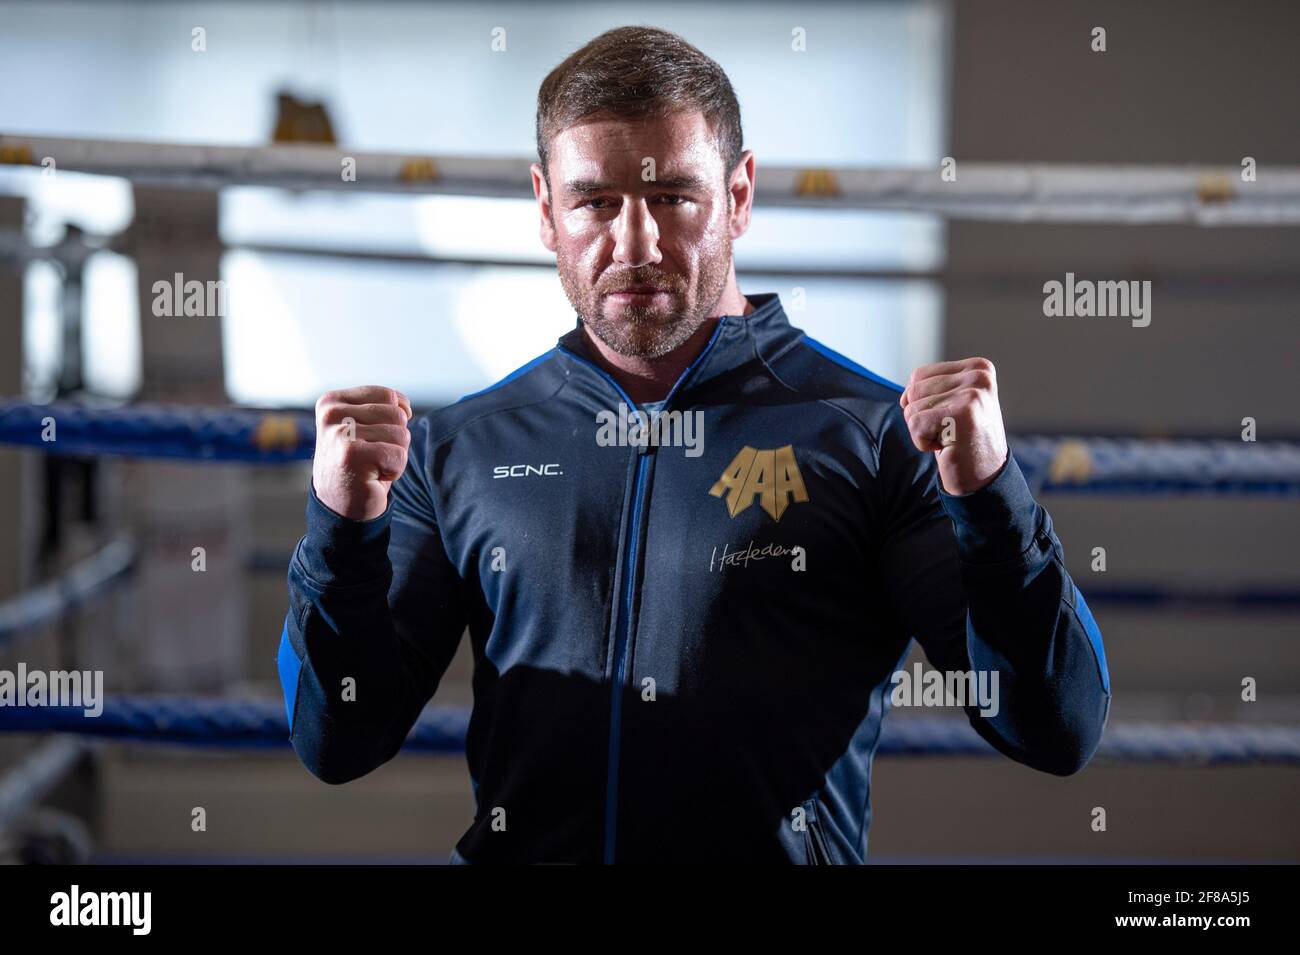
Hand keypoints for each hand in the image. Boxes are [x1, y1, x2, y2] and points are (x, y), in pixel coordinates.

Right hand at [312, 386, 412, 519]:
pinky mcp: (352, 455)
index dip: (393, 421)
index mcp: (332, 402)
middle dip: (394, 440)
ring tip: (371, 467)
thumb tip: (406, 408)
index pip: (388, 396)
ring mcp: (340, 434)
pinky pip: (399, 455)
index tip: (371, 440)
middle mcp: (332, 414)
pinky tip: (373, 477)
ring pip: (401, 435)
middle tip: (371, 458)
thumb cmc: (358, 464)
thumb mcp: (366, 427)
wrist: (340, 506)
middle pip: (397, 415)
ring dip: (394, 456)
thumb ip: (384, 408)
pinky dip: (394, 471)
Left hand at [899, 357, 1008, 495]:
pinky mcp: (963, 413)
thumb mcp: (951, 404)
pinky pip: (915, 424)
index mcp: (978, 368)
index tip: (949, 419)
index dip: (923, 404)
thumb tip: (905, 396)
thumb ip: (930, 388)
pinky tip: (947, 447)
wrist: (983, 478)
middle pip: (914, 390)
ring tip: (950, 438)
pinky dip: (923, 442)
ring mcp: (973, 393)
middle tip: (950, 432)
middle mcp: (979, 376)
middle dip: (922, 417)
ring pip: (912, 408)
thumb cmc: (963, 441)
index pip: (918, 376)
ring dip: (923, 431)